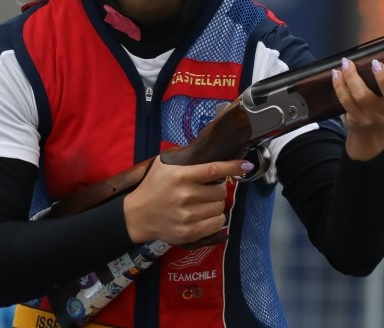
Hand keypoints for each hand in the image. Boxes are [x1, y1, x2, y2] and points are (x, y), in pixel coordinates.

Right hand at [123, 157, 251, 244]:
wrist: (137, 215)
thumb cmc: (153, 187)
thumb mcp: (165, 165)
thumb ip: (186, 158)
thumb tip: (211, 151)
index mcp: (181, 176)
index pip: (214, 170)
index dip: (233, 167)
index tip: (246, 165)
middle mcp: (186, 196)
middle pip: (220, 191)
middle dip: (218, 189)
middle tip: (208, 190)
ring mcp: (188, 216)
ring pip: (220, 208)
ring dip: (216, 204)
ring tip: (204, 203)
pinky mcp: (188, 232)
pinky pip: (216, 224)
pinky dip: (215, 219)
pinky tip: (205, 215)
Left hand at [332, 58, 383, 160]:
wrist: (374, 132)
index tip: (377, 63)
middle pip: (370, 97)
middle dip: (363, 78)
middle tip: (357, 61)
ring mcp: (368, 117)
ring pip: (355, 98)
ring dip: (347, 79)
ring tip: (345, 64)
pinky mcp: (354, 119)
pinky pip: (344, 102)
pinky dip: (339, 86)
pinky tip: (336, 74)